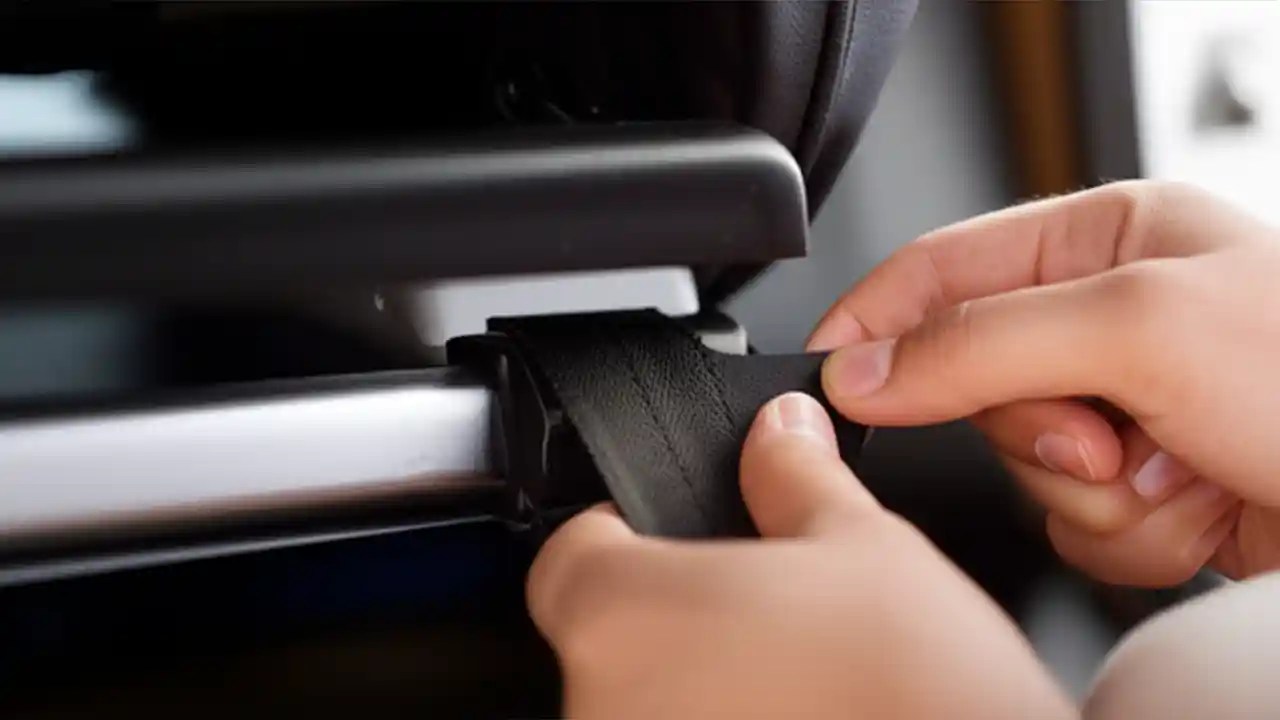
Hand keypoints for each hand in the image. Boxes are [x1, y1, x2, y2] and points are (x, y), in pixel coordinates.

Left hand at [527, 393, 1071, 719]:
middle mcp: (602, 704)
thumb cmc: (918, 694)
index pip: (569, 553)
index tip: (670, 534)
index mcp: (624, 615)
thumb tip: (780, 428)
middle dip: (681, 614)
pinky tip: (796, 719)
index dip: (620, 531)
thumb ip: (795, 475)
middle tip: (763, 611)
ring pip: (648, 701)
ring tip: (797, 681)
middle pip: (613, 634)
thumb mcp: (865, 546)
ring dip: (703, 685)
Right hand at [809, 180, 1279, 585]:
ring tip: (1176, 473)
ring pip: (1025, 469)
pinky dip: (1131, 536)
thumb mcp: (1136, 329)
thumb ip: (978, 345)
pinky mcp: (1157, 487)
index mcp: (1108, 242)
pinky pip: (1078, 525)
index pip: (942, 269)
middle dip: (1036, 432)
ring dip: (1095, 493)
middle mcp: (1116, 323)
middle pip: (977, 385)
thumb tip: (864, 368)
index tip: (828, 375)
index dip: (875, 320)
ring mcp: (1136, 411)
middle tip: (1103, 437)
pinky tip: (1199, 510)